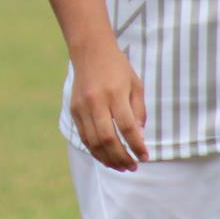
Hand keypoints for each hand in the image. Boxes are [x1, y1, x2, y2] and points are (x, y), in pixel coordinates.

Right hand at [69, 45, 148, 171]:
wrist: (90, 51)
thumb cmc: (118, 69)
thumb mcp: (135, 85)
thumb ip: (138, 112)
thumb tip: (139, 139)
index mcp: (115, 93)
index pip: (127, 127)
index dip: (136, 145)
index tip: (145, 156)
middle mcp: (96, 101)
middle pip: (108, 138)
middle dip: (122, 157)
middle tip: (133, 166)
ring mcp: (82, 107)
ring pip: (93, 142)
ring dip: (108, 159)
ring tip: (122, 167)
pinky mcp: (74, 111)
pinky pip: (85, 137)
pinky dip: (96, 151)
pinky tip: (107, 157)